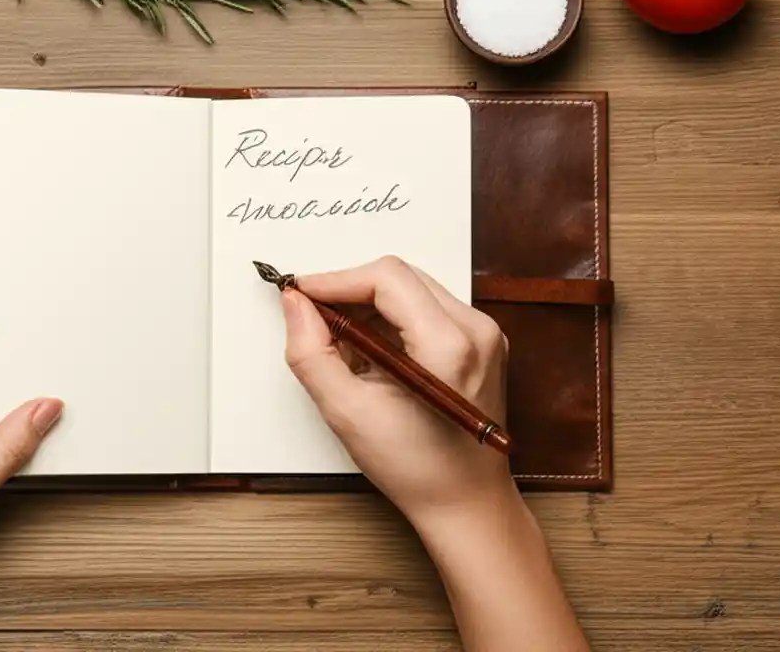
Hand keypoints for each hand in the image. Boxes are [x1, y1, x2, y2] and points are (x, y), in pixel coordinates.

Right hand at [278, 255, 511, 523]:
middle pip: (399, 278)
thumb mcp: (347, 412)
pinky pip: (428, 309)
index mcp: (449, 345)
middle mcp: (475, 330)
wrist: (466, 503)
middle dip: (350, 293)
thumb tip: (295, 305)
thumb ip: (312, 353)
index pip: (385, 278)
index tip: (301, 295)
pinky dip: (392, 321)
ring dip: (369, 308)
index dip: (335, 280)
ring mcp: (484, 335)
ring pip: (412, 290)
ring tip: (343, 347)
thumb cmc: (417, 469)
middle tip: (314, 320)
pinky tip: (372, 355)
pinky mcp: (481, 342)